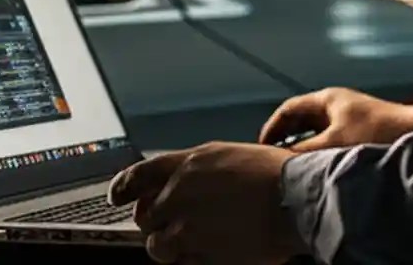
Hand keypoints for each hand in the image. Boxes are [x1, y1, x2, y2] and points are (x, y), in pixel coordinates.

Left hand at [108, 143, 304, 263]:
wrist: (295, 197)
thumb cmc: (276, 176)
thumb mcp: (232, 158)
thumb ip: (203, 172)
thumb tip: (192, 184)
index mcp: (189, 163)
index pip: (140, 175)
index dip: (123, 188)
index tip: (117, 197)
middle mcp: (180, 190)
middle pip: (145, 215)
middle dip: (154, 224)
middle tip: (169, 228)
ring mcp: (186, 222)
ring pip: (156, 244)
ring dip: (169, 247)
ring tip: (191, 245)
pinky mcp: (196, 249)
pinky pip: (180, 261)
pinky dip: (188, 261)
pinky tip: (208, 254)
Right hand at [259, 87, 412, 151]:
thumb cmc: (374, 132)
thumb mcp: (335, 142)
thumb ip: (305, 150)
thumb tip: (282, 160)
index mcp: (326, 99)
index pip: (288, 109)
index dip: (272, 128)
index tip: (261, 147)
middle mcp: (334, 103)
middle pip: (300, 119)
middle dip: (285, 137)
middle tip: (272, 158)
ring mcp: (347, 115)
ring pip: (314, 130)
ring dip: (302, 145)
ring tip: (291, 165)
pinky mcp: (358, 129)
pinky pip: (328, 137)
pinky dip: (317, 149)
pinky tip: (317, 165)